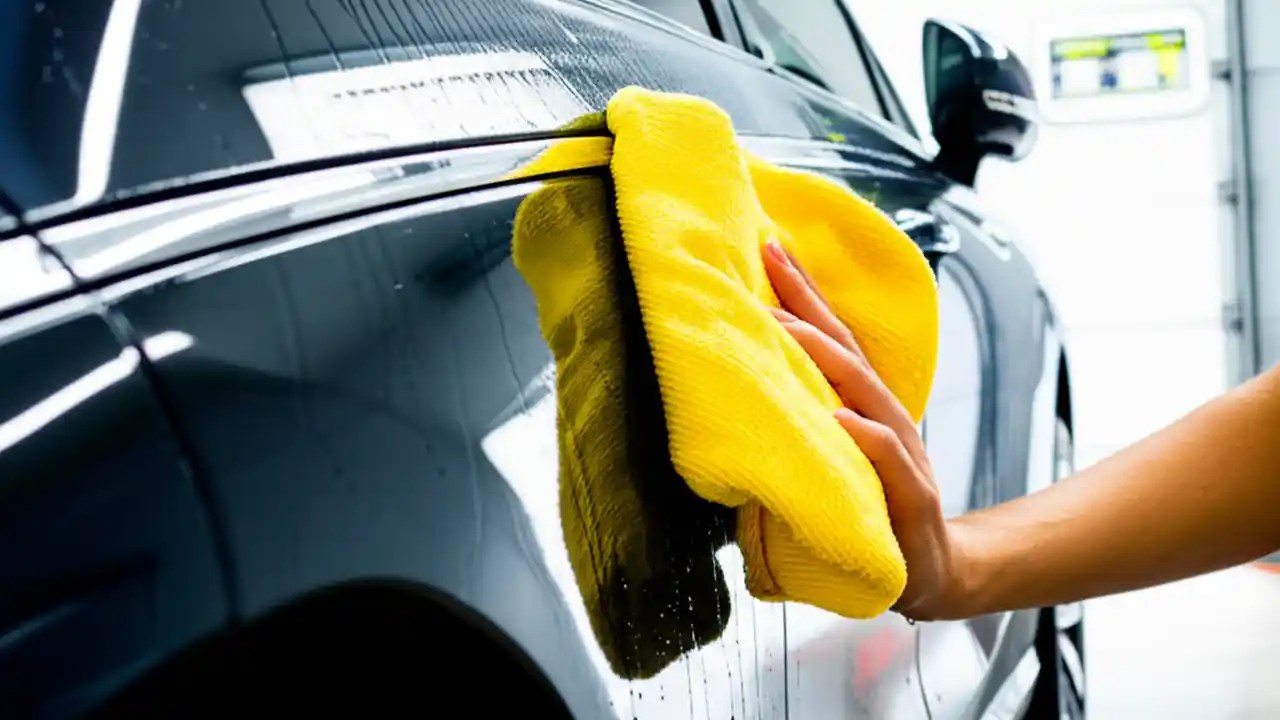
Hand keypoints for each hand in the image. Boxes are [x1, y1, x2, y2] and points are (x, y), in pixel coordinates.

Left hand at [762, 240, 963, 619]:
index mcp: (859, 407)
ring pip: (865, 392)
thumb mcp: (823, 467)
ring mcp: (902, 454)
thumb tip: (726, 407)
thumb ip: (789, 434)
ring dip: (826, 356)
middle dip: (808, 300)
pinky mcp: (912, 498)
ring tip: (787, 326)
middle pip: (845, 348)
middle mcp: (882, 417)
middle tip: (770, 257)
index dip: (800, 295)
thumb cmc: (870, 515)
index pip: (828, 340)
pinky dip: (867, 437)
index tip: (766, 248)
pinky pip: (890, 459)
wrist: (932, 575)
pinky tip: (841, 418)